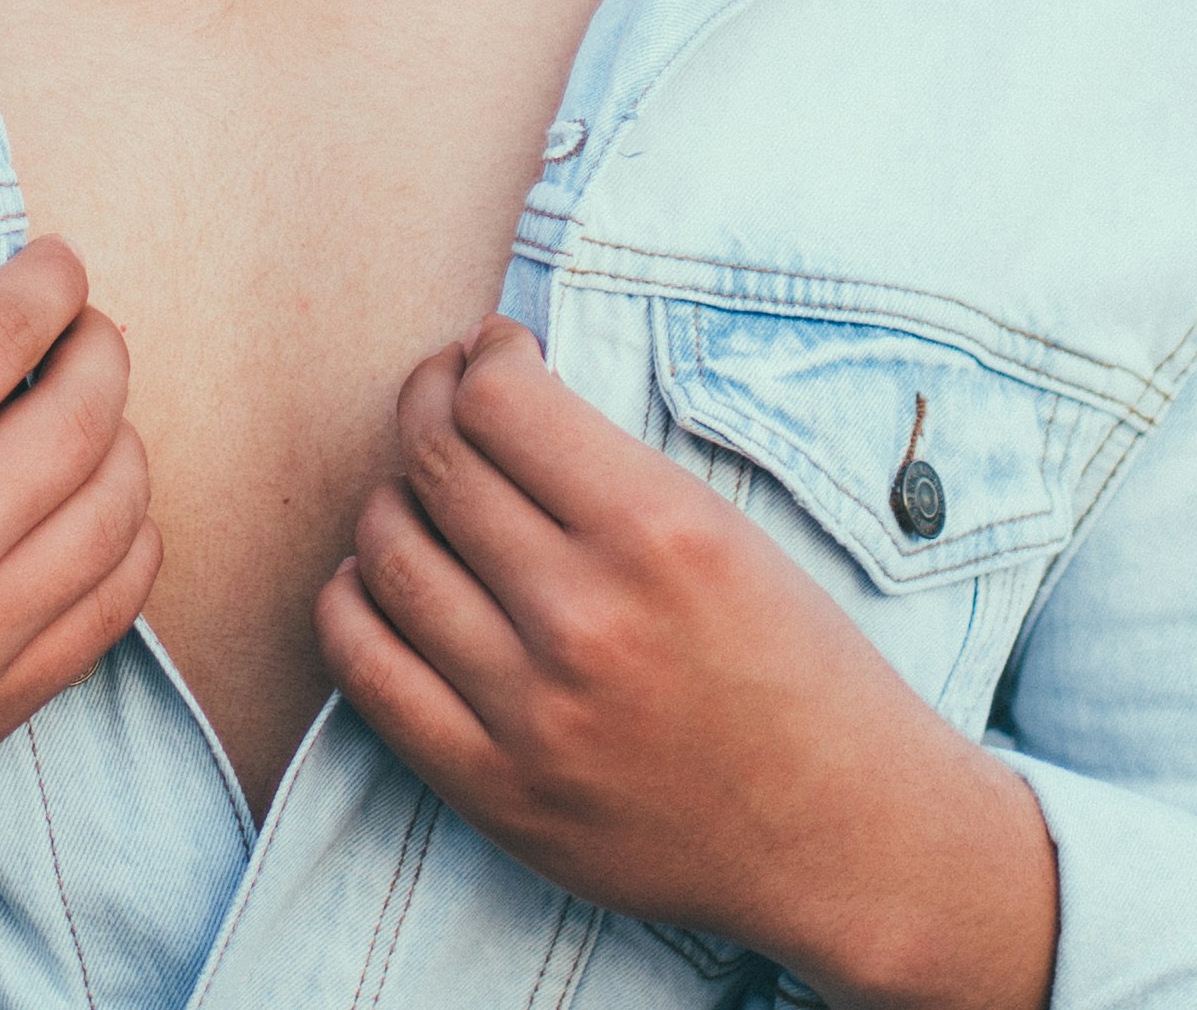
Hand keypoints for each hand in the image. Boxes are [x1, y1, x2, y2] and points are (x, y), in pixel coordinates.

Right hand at [0, 239, 157, 1008]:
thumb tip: (5, 350)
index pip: (9, 327)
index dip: (52, 280)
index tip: (59, 271)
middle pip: (86, 414)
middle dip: (100, 351)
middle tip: (88, 338)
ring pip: (118, 513)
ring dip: (123, 445)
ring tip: (99, 425)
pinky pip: (108, 613)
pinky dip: (125, 548)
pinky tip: (103, 521)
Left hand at [318, 319, 1055, 1009]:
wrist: (843, 839)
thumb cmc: (801, 673)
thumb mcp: (731, 534)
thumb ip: (611, 471)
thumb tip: (490, 389)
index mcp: (660, 534)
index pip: (499, 400)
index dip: (480, 358)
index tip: (493, 357)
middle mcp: (586, 618)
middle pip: (434, 462)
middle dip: (426, 405)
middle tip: (444, 401)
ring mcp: (531, 711)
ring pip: (388, 554)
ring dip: (391, 499)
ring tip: (423, 496)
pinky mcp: (493, 789)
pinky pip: (365, 667)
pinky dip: (353, 603)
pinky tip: (383, 581)